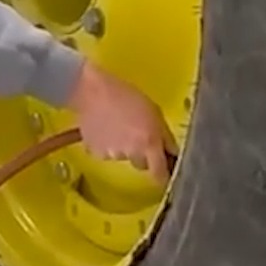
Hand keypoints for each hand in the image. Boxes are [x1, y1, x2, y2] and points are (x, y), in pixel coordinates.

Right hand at [67, 62, 169, 182]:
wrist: (92, 90)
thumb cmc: (126, 96)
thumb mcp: (155, 112)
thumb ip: (165, 137)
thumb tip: (172, 153)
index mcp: (149, 144)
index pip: (160, 174)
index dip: (163, 175)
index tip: (164, 172)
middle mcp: (131, 153)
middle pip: (141, 164)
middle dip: (142, 154)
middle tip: (137, 133)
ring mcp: (111, 154)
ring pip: (122, 156)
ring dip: (122, 146)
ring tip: (118, 124)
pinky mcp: (94, 152)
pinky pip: (104, 152)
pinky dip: (106, 144)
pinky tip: (105, 127)